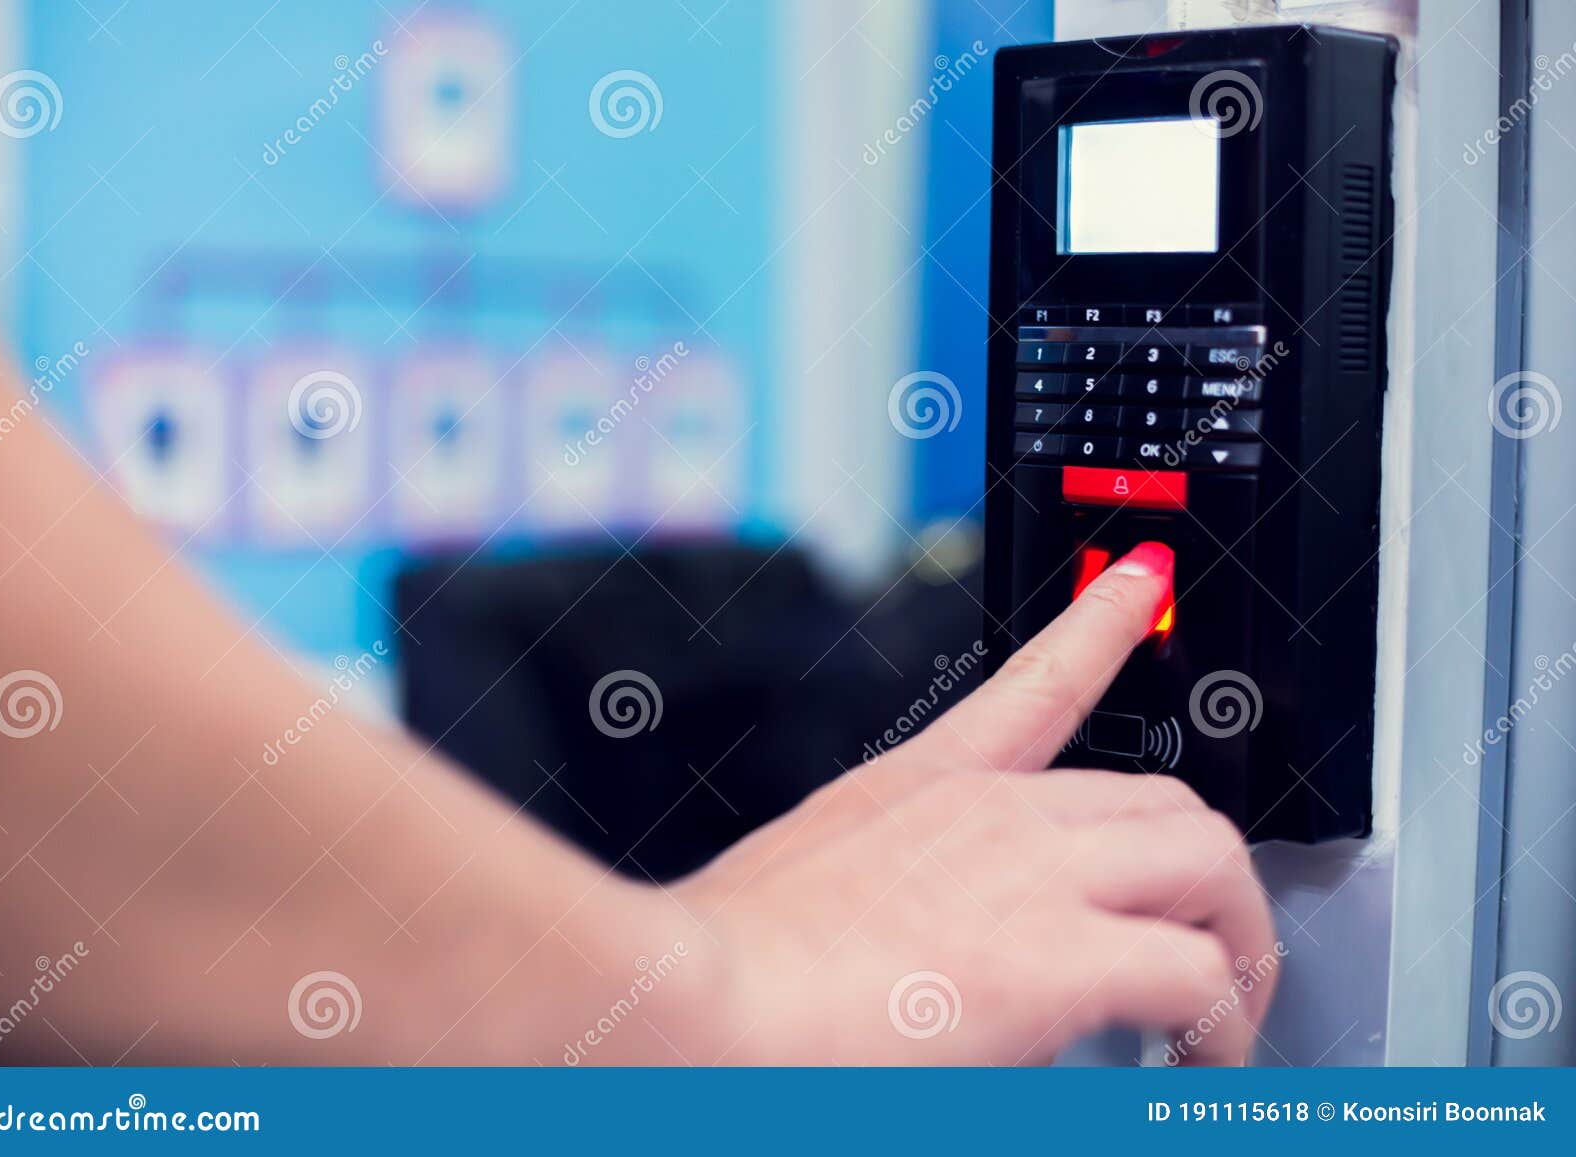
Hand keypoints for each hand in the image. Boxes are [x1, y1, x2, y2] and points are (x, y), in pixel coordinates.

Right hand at [669, 543, 1276, 1064]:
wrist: (693, 1004)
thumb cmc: (723, 966)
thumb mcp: (807, 898)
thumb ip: (881, 900)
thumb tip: (912, 957)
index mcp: (922, 787)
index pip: (1037, 679)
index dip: (1103, 619)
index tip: (1142, 575)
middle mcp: (991, 814)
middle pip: (1162, 798)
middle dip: (1209, 872)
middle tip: (1211, 938)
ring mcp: (1029, 875)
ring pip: (1205, 861)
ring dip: (1238, 938)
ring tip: (1229, 1008)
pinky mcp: (1056, 957)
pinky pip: (1196, 974)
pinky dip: (1224, 1021)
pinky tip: (1206, 1055)